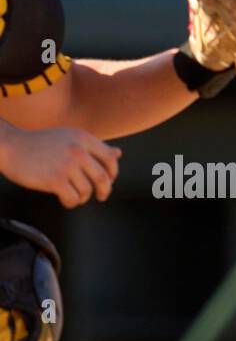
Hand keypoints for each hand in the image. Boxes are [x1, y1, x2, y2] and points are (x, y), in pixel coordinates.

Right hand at [0, 127, 120, 208]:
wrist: (10, 146)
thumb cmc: (41, 144)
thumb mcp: (69, 139)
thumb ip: (93, 148)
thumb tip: (119, 153)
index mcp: (83, 138)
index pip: (110, 159)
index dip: (113, 173)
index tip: (108, 181)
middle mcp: (77, 150)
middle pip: (103, 178)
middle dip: (104, 190)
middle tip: (101, 196)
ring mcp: (66, 165)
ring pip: (87, 190)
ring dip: (83, 197)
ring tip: (74, 195)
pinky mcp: (55, 179)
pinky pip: (73, 198)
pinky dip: (71, 202)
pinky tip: (66, 199)